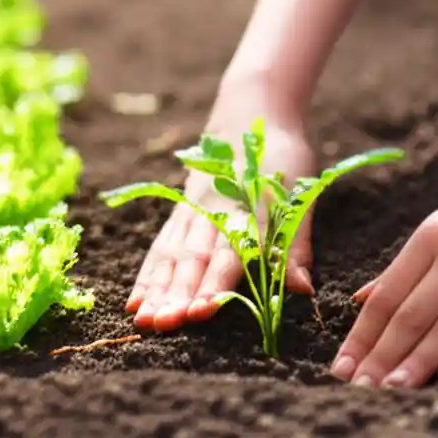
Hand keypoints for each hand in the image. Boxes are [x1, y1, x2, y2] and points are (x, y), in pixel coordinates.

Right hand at [128, 91, 314, 331]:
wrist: (248, 113)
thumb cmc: (282, 158)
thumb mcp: (301, 192)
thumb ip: (297, 243)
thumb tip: (302, 289)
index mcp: (248, 208)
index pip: (230, 250)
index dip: (215, 281)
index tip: (202, 310)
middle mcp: (213, 210)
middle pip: (193, 256)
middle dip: (177, 293)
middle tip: (164, 324)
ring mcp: (191, 210)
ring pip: (172, 253)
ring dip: (157, 289)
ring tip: (144, 321)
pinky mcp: (179, 212)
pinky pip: (160, 245)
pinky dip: (147, 274)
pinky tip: (135, 301)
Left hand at [331, 145, 437, 387]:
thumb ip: (403, 266)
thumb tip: (360, 300)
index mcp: (430, 237)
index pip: (386, 296)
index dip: (362, 335)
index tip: (341, 365)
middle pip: (412, 316)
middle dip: (382, 356)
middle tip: (358, 387)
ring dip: (419, 363)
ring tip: (393, 390)